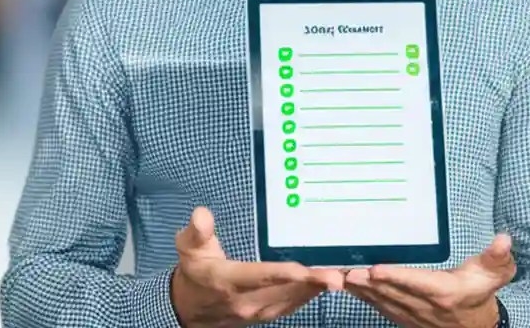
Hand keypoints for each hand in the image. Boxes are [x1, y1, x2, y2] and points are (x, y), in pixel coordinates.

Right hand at [171, 207, 343, 326]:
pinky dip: (311, 294)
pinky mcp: (267, 315)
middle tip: (340, 274)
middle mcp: (246, 300)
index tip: (307, 270)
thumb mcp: (187, 248)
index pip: (259, 276)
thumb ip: (197, 232)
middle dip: (313, 283)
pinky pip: (293, 305)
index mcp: (227, 280)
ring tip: (342, 274)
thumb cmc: (193, 271)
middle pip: (284, 291)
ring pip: (293, 300)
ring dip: (317, 289)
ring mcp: (258, 311)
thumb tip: (202, 214)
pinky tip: (326, 284)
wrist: (189, 310)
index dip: (283, 274)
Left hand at [343, 234, 516, 327]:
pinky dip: (362, 297)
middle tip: (345, 269)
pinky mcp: (402, 317)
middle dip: (367, 282)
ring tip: (337, 275)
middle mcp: (424, 306)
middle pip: (392, 292)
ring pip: (381, 301)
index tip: (376, 269)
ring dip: (359, 290)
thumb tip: (503, 239)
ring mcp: (411, 314)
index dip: (396, 277)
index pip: (417, 283)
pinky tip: (345, 285)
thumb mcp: (494, 274)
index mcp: (444, 292)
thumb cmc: (480, 293)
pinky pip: (378, 307)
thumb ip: (497, 257)